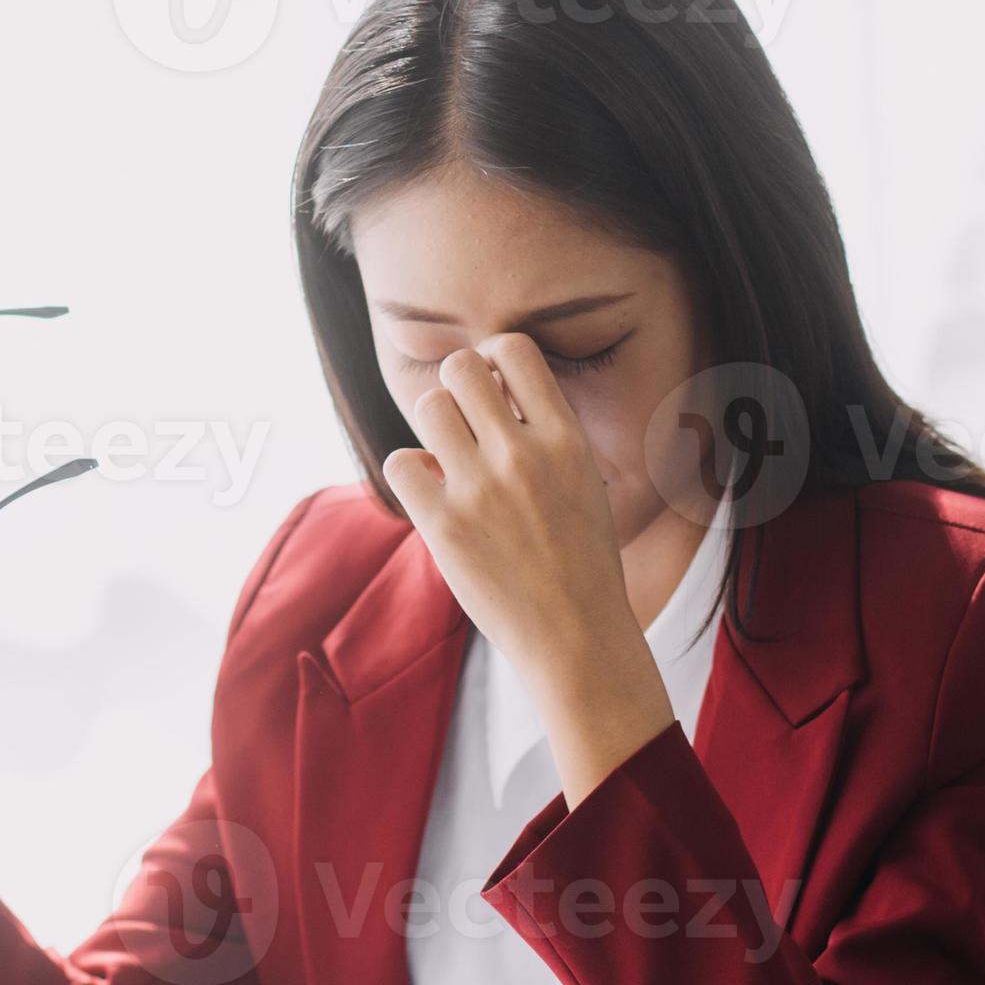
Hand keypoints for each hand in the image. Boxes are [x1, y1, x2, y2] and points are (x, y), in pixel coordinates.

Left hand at [381, 336, 674, 804]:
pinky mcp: (444, 526)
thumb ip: (544, 434)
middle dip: (456, 389)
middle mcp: (523, 454)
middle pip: (460, 368)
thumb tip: (493, 391)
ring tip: (449, 462)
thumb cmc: (581, 560)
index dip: (493, 362)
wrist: (577, 636)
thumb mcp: (585, 482)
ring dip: (433, 429)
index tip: (493, 393)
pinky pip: (399, 463)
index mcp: (566, 438)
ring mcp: (481, 489)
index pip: (514, 349)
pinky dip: (409, 475)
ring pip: (429, 407)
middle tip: (464, 425)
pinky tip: (432, 496)